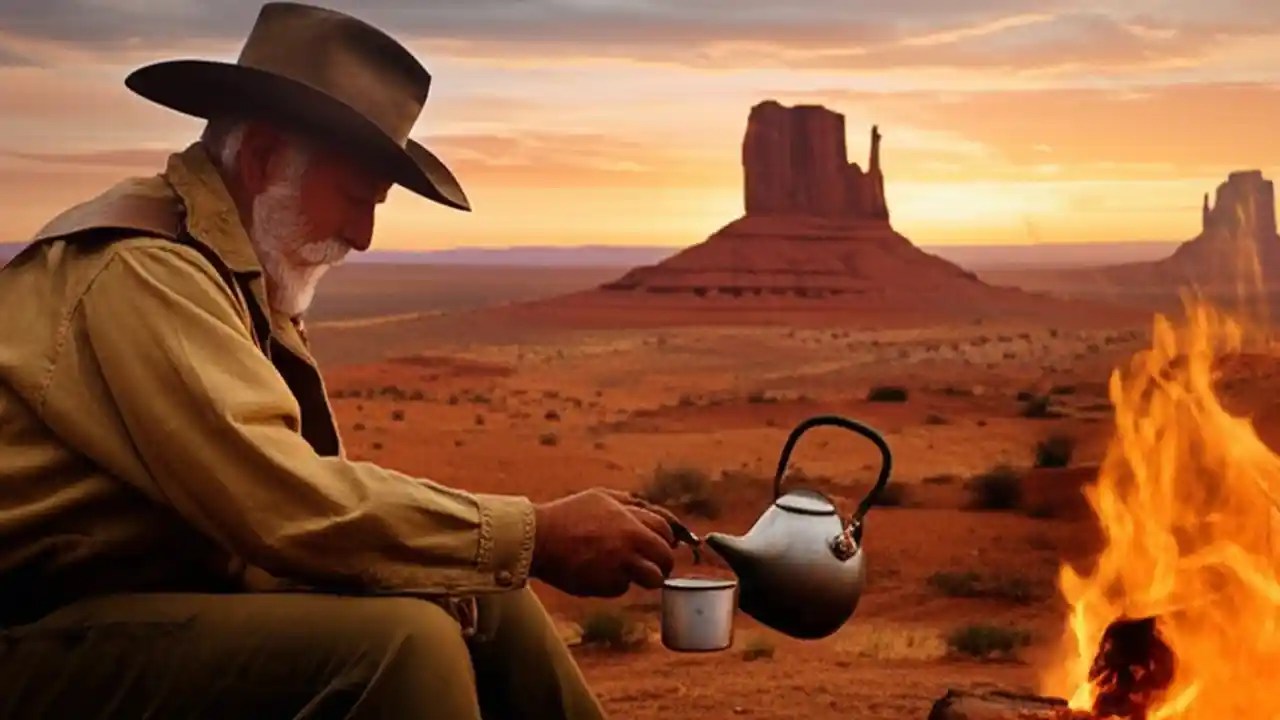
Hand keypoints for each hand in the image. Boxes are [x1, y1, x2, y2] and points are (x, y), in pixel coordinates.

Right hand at [530, 488, 677, 596]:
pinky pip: (623, 588)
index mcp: (632, 521)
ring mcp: (620, 566)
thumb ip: (630, 503)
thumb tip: (651, 509)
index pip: (667, 532)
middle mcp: (630, 544)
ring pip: (653, 579)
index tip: (664, 544)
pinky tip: (600, 572)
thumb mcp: (601, 497)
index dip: (668, 539)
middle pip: (666, 558)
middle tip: (656, 565)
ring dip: (647, 578)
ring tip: (634, 573)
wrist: (539, 538)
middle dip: (664, 563)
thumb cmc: (569, 515)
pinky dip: (616, 583)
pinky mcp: (606, 585)